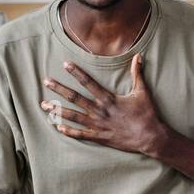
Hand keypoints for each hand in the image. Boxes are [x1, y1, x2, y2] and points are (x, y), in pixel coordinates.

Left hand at [40, 55, 167, 154]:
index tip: (65, 65)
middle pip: (75, 98)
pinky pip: (81, 135)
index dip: (76, 73)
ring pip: (73, 116)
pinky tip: (58, 127)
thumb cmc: (147, 114)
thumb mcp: (142, 92)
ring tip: (43, 105)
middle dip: (59, 89)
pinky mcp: (100, 138)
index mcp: (109, 99)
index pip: (88, 83)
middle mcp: (100, 111)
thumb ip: (137, 74)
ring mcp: (99, 125)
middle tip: (46, 82)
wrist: (150, 138)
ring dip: (58, 110)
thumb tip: (138, 56)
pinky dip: (69, 131)